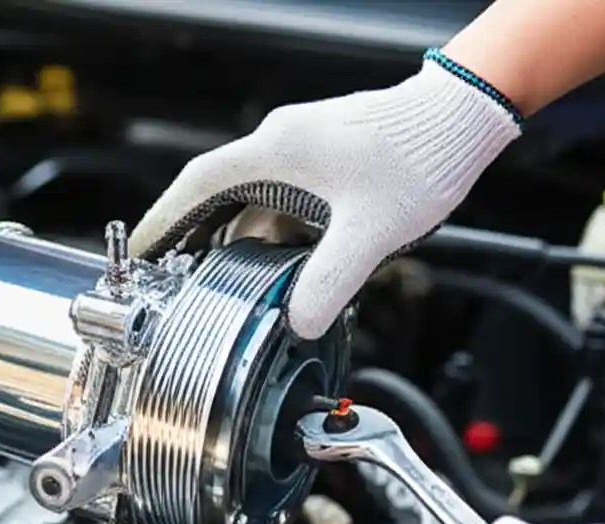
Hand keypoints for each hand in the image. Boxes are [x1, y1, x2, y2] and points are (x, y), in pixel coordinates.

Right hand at [128, 59, 520, 339]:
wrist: (461, 118)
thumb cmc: (418, 157)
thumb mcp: (368, 234)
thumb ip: (328, 283)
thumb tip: (299, 323)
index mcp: (276, 151)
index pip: (198, 185)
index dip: (164, 219)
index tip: (142, 249)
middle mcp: (282, 142)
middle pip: (218, 192)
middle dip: (196, 235)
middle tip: (177, 275)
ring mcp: (303, 147)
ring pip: (253, 197)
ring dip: (239, 235)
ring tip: (227, 280)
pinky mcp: (325, 156)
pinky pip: (281, 195)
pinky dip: (271, 228)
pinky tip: (281, 261)